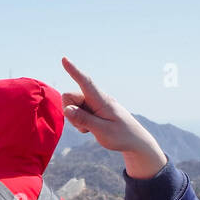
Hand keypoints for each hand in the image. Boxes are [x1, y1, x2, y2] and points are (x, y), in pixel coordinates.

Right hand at [60, 57, 166, 178]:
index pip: (85, 82)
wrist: (134, 141)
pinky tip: (91, 128)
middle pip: (70, 97)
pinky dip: (79, 122)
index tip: (64, 59)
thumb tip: (66, 109)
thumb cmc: (121, 136)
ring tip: (90, 128)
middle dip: (69, 111)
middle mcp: (97, 98)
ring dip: (75, 119)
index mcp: (102, 101)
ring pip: (71, 106)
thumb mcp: (102, 131)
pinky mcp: (93, 109)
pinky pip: (76, 112)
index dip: (74, 71)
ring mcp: (94, 103)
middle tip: (83, 127)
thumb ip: (83, 120)